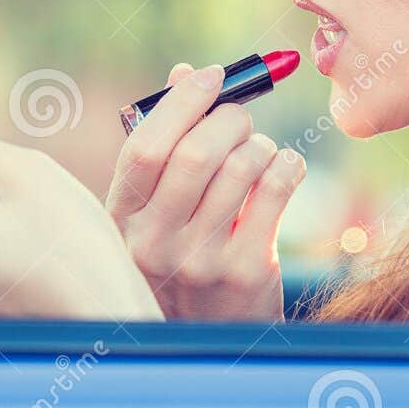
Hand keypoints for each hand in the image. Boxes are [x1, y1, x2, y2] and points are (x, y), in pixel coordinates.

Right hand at [106, 62, 305, 320]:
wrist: (214, 334)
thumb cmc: (183, 250)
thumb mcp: (158, 206)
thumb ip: (168, 141)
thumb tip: (186, 73)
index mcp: (121, 215)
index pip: (144, 147)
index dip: (182, 102)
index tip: (212, 76)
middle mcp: (153, 242)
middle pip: (196, 154)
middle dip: (230, 119)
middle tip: (242, 118)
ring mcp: (199, 261)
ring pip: (242, 167)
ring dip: (260, 145)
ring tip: (260, 154)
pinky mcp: (246, 271)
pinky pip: (275, 190)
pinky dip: (287, 164)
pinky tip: (284, 169)